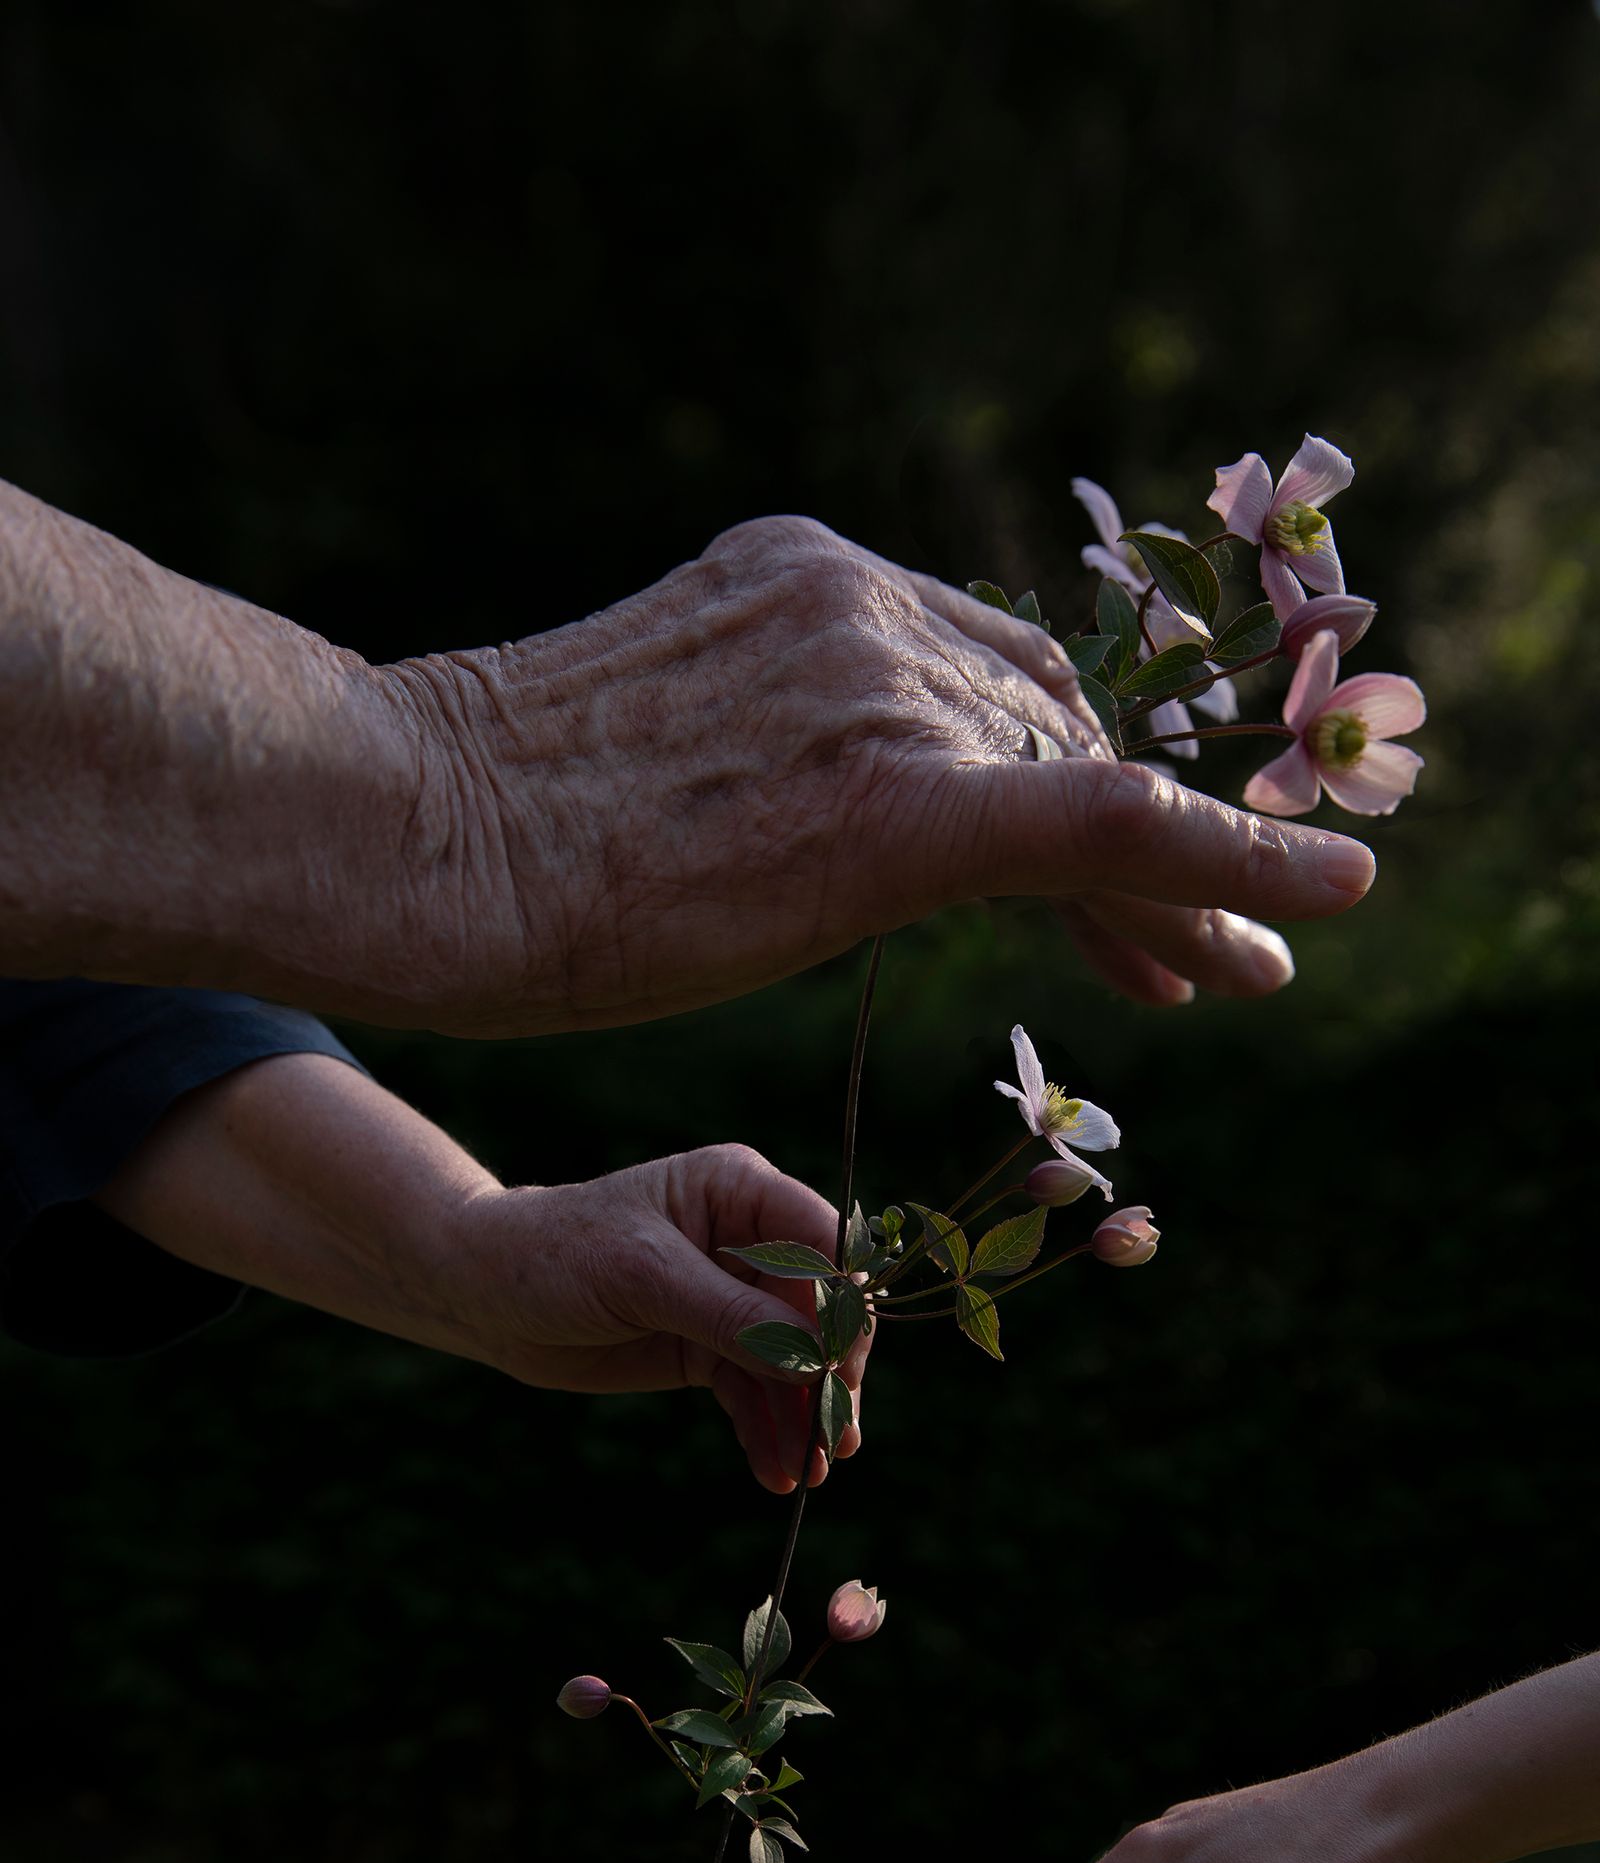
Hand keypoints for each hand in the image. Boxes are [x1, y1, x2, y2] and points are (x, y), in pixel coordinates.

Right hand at [383, 515, 1374, 1034]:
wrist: (404, 838)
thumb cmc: (487, 826)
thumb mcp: (656, 746)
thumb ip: (763, 743)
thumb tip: (805, 814)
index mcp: (803, 578)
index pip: (987, 669)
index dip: (1068, 765)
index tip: (1121, 870)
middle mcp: (861, 606)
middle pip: (1055, 722)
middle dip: (1139, 843)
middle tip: (1204, 954)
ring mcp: (879, 689)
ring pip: (1088, 781)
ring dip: (1182, 885)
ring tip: (1240, 972)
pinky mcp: (892, 798)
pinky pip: (1098, 824)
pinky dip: (1224, 864)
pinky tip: (1314, 911)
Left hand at [456, 1145, 868, 1492]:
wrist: (486, 1295)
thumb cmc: (557, 1254)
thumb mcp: (645, 1277)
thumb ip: (732, 1315)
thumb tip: (813, 1358)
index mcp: (739, 1191)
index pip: (822, 1242)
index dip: (844, 1303)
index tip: (845, 1366)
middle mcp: (748, 1241)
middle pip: (818, 1311)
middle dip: (828, 1375)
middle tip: (835, 1439)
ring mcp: (732, 1298)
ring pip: (792, 1361)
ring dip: (802, 1416)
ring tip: (808, 1473)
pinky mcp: (710, 1346)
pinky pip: (755, 1391)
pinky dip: (767, 1430)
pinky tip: (775, 1471)